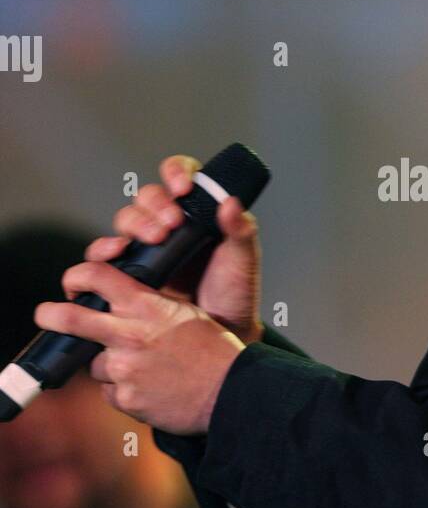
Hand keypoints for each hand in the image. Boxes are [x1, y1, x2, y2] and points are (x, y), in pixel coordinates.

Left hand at [34, 262, 245, 434]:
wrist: (231, 392)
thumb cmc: (214, 351)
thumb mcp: (184, 312)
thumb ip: (148, 307)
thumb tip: (121, 305)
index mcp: (146, 306)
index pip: (96, 275)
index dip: (79, 275)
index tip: (74, 281)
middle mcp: (129, 334)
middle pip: (70, 318)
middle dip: (51, 314)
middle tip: (46, 314)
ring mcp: (124, 368)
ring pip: (95, 363)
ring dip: (110, 365)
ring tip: (143, 368)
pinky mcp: (126, 398)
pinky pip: (112, 393)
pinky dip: (124, 391)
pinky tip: (150, 388)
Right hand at [83, 154, 263, 345]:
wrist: (219, 334)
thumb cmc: (234, 294)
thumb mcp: (243, 261)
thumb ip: (241, 232)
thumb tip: (231, 203)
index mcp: (197, 213)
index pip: (180, 177)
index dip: (176, 173)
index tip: (184, 187)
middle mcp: (168, 225)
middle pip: (147, 197)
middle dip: (155, 205)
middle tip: (171, 224)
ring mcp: (146, 247)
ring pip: (126, 220)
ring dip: (133, 224)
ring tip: (151, 240)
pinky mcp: (128, 272)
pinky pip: (106, 253)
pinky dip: (104, 249)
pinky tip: (114, 253)